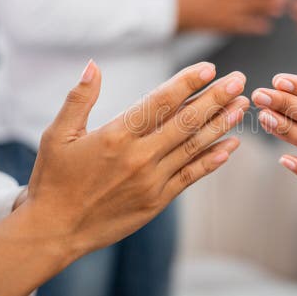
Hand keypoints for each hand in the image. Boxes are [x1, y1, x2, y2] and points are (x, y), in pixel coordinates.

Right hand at [23, 60, 248, 257]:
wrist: (54, 230)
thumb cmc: (53, 179)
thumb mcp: (57, 134)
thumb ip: (79, 98)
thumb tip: (93, 65)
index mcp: (115, 135)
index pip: (160, 101)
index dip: (187, 83)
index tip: (210, 68)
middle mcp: (138, 156)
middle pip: (186, 121)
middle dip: (216, 98)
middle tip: (239, 80)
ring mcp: (151, 180)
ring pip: (194, 147)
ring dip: (221, 125)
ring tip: (242, 106)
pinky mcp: (156, 201)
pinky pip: (191, 176)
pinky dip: (213, 160)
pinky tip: (231, 145)